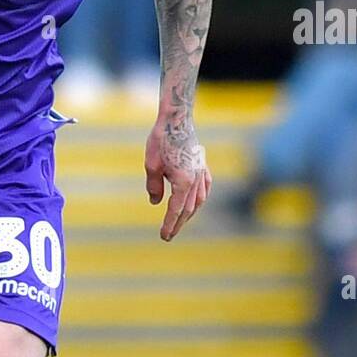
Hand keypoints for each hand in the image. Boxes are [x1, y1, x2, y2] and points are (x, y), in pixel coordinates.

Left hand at [145, 119, 211, 241]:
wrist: (176, 120)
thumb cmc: (161, 141)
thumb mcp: (151, 165)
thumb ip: (154, 186)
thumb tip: (155, 203)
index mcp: (183, 182)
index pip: (176, 210)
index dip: (170, 224)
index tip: (164, 236)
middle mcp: (196, 180)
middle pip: (188, 209)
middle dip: (178, 224)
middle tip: (169, 235)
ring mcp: (201, 172)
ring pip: (199, 200)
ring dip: (189, 213)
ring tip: (180, 222)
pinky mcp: (202, 165)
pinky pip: (205, 187)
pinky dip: (200, 198)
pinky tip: (197, 201)